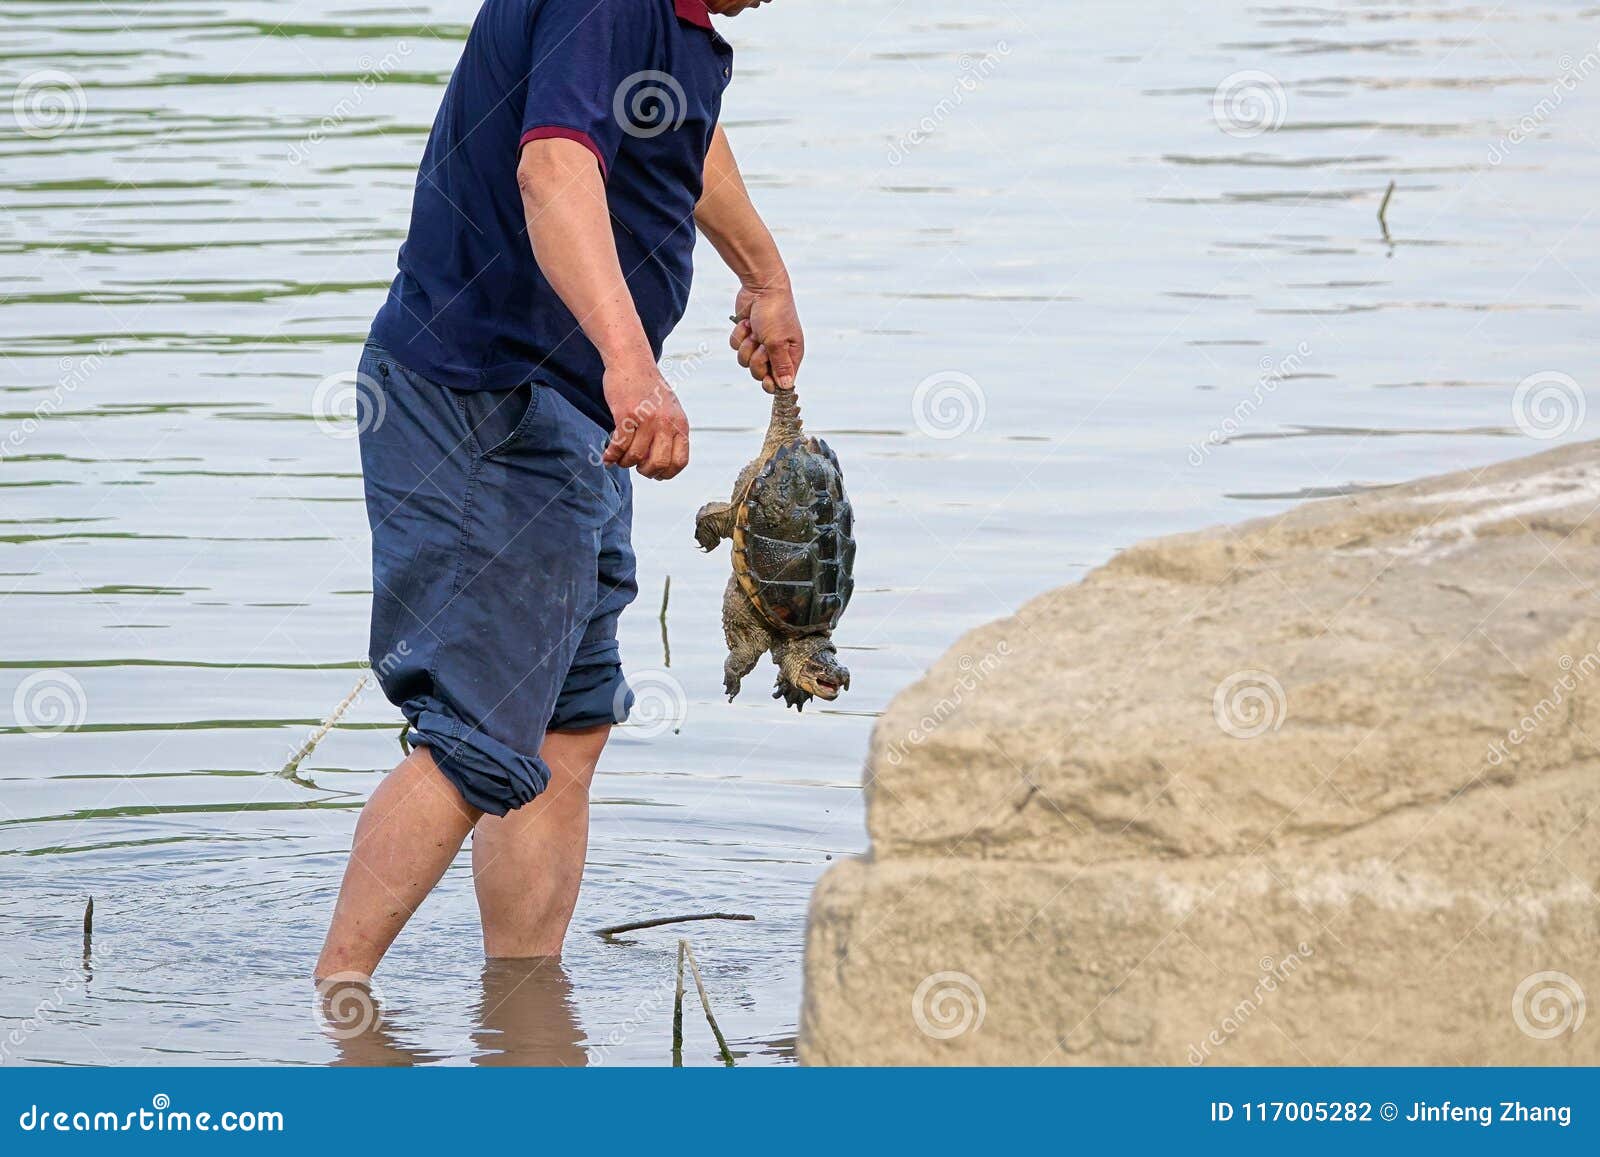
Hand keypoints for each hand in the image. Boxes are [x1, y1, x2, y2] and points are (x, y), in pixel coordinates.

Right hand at [602, 360, 689, 479]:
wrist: (632, 361)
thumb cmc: (649, 388)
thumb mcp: (670, 410)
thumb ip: (670, 433)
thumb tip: (662, 464)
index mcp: (680, 424)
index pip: (680, 461)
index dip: (666, 473)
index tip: (655, 474)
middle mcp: (666, 423)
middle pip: (658, 464)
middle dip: (645, 471)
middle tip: (637, 466)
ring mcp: (647, 419)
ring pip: (635, 457)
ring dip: (624, 462)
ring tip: (620, 458)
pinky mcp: (626, 414)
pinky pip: (619, 445)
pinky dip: (611, 455)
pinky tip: (607, 457)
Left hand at [729, 279, 802, 392]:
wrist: (760, 287)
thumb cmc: (775, 312)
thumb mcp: (778, 341)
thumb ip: (780, 366)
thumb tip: (787, 386)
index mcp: (791, 355)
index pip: (782, 381)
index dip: (772, 383)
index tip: (766, 380)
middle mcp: (777, 352)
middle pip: (760, 374)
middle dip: (757, 360)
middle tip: (761, 345)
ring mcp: (760, 345)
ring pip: (745, 362)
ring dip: (747, 346)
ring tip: (754, 331)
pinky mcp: (747, 336)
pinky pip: (736, 347)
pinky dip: (739, 335)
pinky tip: (747, 324)